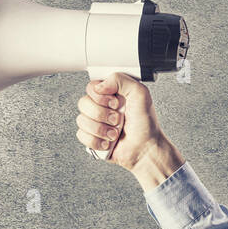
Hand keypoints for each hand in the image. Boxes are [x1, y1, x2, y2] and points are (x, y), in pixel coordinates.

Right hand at [76, 72, 184, 189]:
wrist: (145, 149)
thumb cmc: (145, 124)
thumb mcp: (140, 94)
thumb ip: (121, 80)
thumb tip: (100, 85)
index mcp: (111, 94)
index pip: (91, 87)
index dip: (100, 96)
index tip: (115, 103)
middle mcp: (102, 107)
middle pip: (83, 103)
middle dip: (102, 114)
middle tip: (117, 119)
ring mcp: (95, 122)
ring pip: (81, 120)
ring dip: (101, 129)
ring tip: (114, 132)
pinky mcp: (92, 137)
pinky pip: (81, 135)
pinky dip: (96, 140)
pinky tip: (108, 141)